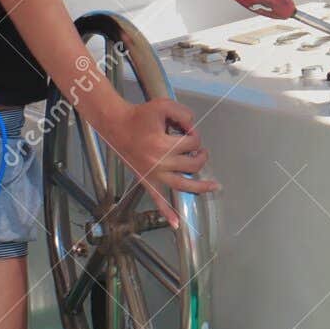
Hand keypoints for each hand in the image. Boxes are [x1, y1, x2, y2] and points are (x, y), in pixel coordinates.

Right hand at [102, 98, 218, 227]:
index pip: (192, 142)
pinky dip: (167, 212)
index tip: (188, 130)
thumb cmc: (139, 115)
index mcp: (162, 145)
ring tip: (212, 185)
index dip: (195, 134)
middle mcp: (158, 163)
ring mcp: (152, 174)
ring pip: (182, 185)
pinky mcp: (146, 180)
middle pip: (192, 163)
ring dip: (200, 186)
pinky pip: (157, 200)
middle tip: (199, 149)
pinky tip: (176, 223)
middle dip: (200, 154)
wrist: (116, 125)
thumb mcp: (164, 105)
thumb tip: (194, 128)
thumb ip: (184, 113)